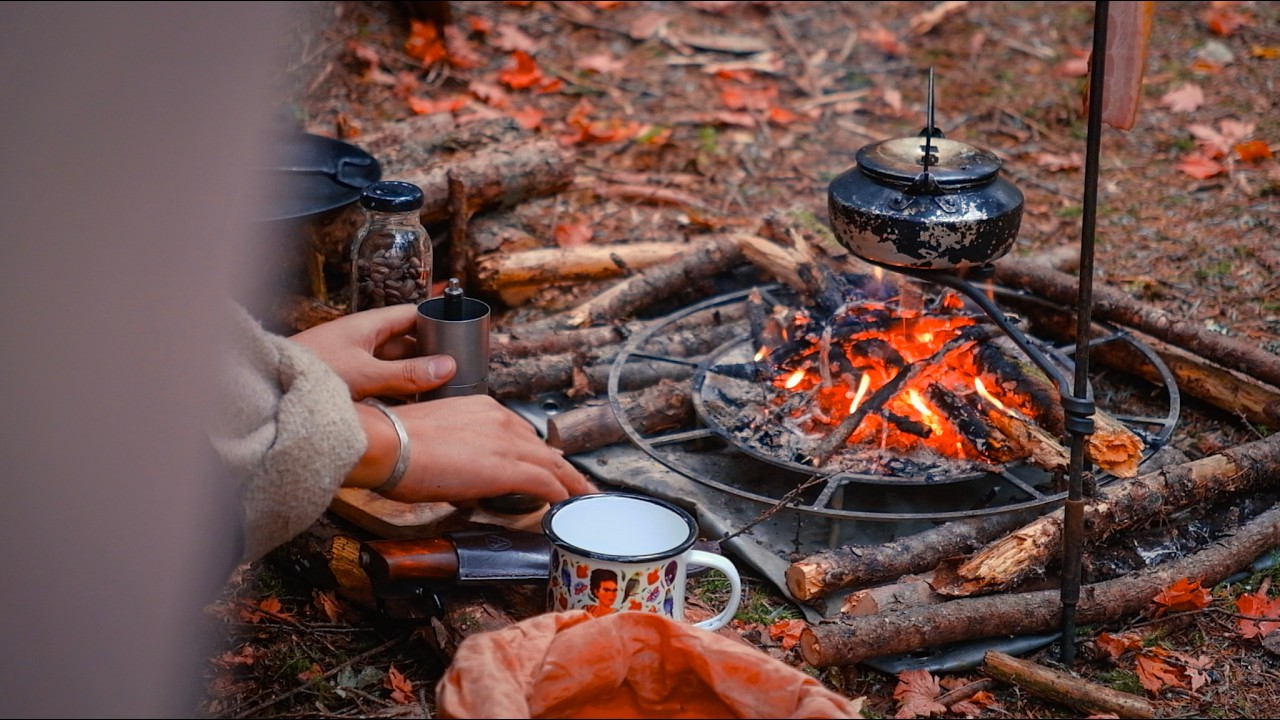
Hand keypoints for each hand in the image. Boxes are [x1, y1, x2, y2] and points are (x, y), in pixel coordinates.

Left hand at [290, 304, 455, 399]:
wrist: (266, 393)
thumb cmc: (310, 373)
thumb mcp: (365, 374)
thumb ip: (407, 374)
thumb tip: (448, 367)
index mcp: (368, 326)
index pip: (411, 315)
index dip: (436, 321)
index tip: (461, 333)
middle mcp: (362, 341)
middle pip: (406, 344)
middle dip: (430, 356)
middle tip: (458, 371)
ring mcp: (354, 363)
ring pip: (395, 367)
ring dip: (414, 379)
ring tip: (441, 393)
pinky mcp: (347, 385)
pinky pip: (381, 386)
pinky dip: (398, 394)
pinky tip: (411, 409)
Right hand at [353, 394, 597, 504]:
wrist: (386, 443)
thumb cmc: (395, 443)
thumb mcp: (436, 437)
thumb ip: (458, 451)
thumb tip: (463, 480)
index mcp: (483, 409)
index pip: (522, 433)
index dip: (538, 452)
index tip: (548, 464)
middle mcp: (500, 420)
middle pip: (542, 448)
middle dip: (562, 468)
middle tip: (578, 483)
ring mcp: (505, 442)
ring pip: (551, 463)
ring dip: (569, 481)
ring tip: (582, 495)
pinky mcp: (504, 468)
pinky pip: (543, 481)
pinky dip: (558, 492)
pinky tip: (565, 502)